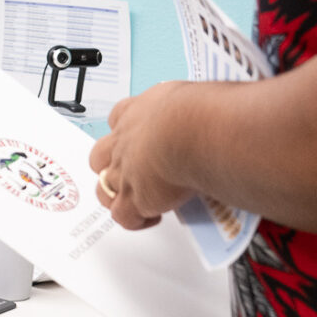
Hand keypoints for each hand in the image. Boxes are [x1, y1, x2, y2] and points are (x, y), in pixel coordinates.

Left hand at [88, 84, 194, 231]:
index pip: (119, 117)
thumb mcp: (190, 96)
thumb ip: (192, 104)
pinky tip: (150, 218)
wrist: (192, 130)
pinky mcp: (135, 197)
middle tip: (131, 173)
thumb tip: (215, 105)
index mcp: (138, 112)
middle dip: (110, 166)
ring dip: (116, 196)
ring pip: (104, 189)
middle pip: (100, 155)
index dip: (125, 130)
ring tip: (135, 201)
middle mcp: (125, 142)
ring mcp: (125, 172)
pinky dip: (133, 220)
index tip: (139, 136)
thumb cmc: (199, 110)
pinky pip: (123, 215)